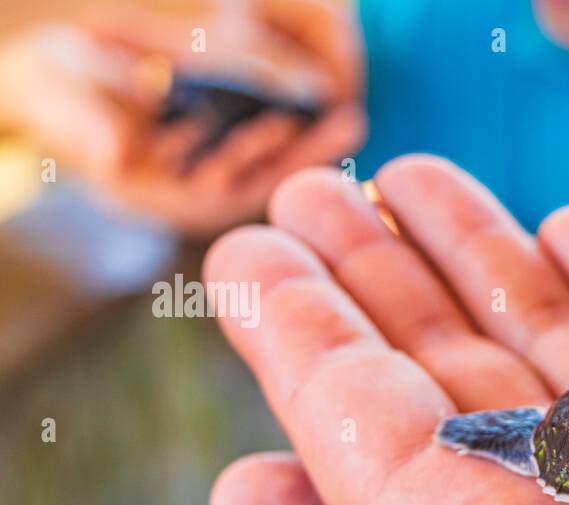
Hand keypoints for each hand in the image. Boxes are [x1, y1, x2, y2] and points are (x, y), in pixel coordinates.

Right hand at [0, 0, 362, 234]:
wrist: (71, 88)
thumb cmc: (62, 95)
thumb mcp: (62, 103)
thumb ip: (89, 127)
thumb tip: (116, 154)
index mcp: (153, 195)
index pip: (207, 183)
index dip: (242, 157)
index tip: (278, 129)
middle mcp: (193, 199)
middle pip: (256, 180)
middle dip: (298, 154)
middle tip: (342, 125)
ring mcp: (218, 184)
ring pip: (277, 171)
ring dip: (317, 148)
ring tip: (353, 121)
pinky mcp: (238, 166)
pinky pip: (283, 156)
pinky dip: (312, 139)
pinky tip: (345, 120)